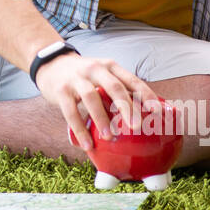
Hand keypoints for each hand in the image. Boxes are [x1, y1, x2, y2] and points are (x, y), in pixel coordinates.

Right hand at [34, 52, 158, 153]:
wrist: (51, 65)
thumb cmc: (84, 77)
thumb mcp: (102, 75)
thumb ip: (118, 90)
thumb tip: (143, 117)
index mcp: (110, 67)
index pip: (131, 80)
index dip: (145, 95)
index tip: (157, 111)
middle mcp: (95, 69)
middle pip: (114, 87)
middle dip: (127, 107)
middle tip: (137, 126)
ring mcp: (76, 79)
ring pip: (91, 97)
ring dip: (102, 119)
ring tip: (110, 138)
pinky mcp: (61, 90)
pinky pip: (71, 112)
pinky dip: (80, 130)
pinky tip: (87, 145)